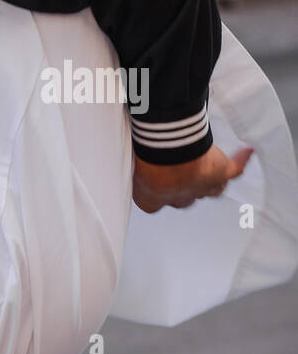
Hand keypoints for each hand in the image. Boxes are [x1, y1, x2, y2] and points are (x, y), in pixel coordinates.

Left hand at [133, 146, 252, 212]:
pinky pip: (234, 170)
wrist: (165, 150)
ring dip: (208, 178)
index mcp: (151, 201)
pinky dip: (240, 161)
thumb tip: (108, 154)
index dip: (157, 190)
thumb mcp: (127, 165)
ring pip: (208, 189)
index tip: (156, 179)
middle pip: (183, 197)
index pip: (155, 203)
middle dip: (182, 185)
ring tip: (206, 164)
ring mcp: (199, 188)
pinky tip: (245, 152)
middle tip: (179, 169)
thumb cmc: (143, 156)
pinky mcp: (219, 174)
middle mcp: (177, 199)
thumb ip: (127, 166)